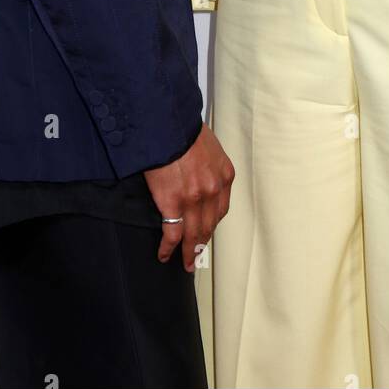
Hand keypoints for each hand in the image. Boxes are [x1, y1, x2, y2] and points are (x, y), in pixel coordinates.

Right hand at [143, 123, 234, 271]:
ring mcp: (194, 200)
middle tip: (198, 258)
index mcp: (224, 176)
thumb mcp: (209, 146)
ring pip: (193, 234)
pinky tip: (164, 255)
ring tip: (186, 264)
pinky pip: (172, 234)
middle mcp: (213, 191)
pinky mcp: (173, 204)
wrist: (169, 124)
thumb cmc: (184, 129)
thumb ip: (208, 165)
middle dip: (202, 243)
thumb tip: (200, 173)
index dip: (212, 224)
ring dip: (189, 252)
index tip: (206, 231)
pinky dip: (168, 248)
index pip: (221, 209)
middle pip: (209, 225)